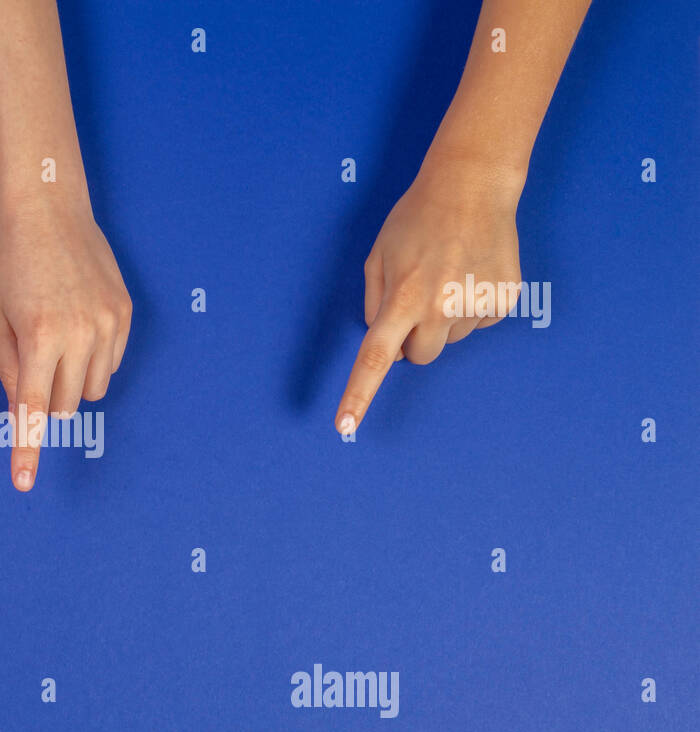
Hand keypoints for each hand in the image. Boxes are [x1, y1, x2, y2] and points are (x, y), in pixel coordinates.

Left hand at [0, 196, 130, 490]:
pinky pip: (110, 364)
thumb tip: (20, 414)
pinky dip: (91, 361)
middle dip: (44, 401)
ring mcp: (108, 325)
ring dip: (69, 383)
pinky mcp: (125, 315)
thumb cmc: (12, 263)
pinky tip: (76, 329)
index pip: (32, 410)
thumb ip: (8, 371)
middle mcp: (79, 335)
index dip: (27, 450)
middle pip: (64, 406)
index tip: (23, 483)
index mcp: (39, 337)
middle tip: (31, 367)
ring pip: (91, 390)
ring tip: (54, 344)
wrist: (50, 209)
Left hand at [335, 156, 522, 434]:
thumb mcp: (378, 257)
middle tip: (417, 297)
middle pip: (420, 356)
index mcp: (402, 299)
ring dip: (444, 318)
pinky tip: (471, 271)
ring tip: (448, 273)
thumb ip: (374, 304)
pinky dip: (472, 305)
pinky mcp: (504, 302)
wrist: (473, 186)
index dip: (358, 396)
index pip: (375, 359)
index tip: (345, 427)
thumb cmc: (417, 219)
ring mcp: (476, 307)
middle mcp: (440, 309)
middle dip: (413, 337)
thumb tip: (383, 341)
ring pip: (450, 339)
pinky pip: (478, 323)